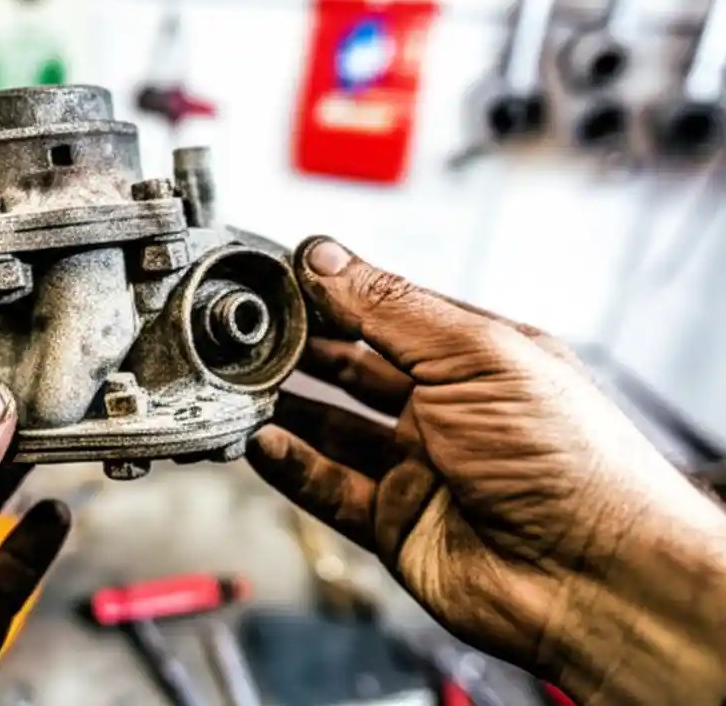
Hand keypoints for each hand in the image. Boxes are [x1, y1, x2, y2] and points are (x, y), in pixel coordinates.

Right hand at [249, 237, 725, 704]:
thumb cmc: (571, 461)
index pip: (385, 313)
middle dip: (300, 351)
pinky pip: (328, 489)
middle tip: (249, 336)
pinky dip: (292, 466)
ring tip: (243, 389)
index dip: (331, 295)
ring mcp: (419, 468)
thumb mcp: (476, 357)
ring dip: (286, 409)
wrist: (596, 580)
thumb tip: (326, 259)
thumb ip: (390, 309)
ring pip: (331, 430)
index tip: (276, 280)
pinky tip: (265, 442)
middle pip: (352, 370)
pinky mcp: (396, 524)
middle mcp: (445, 409)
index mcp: (474, 358)